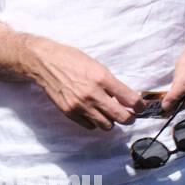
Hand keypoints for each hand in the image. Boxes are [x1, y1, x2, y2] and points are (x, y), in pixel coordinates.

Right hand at [25, 36, 143, 129]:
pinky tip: (92, 113)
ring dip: (111, 121)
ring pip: (106, 125)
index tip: (140, 107)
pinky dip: (94, 122)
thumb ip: (111, 83)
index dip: (140, 106)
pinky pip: (89, 126)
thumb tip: (125, 98)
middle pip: (122, 117)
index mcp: (102, 78)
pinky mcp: (69, 112)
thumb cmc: (71, 59)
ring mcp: (80, 105)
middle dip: (130, 118)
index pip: (131, 100)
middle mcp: (93, 94)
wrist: (44, 62)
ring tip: (108, 113)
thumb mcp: (96, 65)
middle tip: (129, 115)